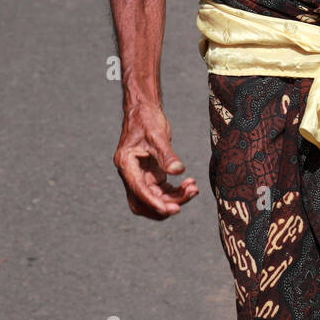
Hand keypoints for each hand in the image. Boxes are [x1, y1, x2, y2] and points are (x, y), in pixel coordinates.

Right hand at [114, 104, 198, 220]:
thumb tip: (178, 171)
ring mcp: (139, 176)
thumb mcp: (158, 135)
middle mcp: (130, 173)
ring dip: (174, 199)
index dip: (154, 202)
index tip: (172, 209)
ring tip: (193, 188)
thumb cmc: (146, 119)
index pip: (138, 190)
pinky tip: (189, 185)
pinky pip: (162, 191)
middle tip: (188, 196)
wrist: (143, 110)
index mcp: (125, 164)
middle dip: (165, 205)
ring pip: (154, 198)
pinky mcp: (150, 175)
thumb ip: (167, 155)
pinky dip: (175, 192)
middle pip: (144, 201)